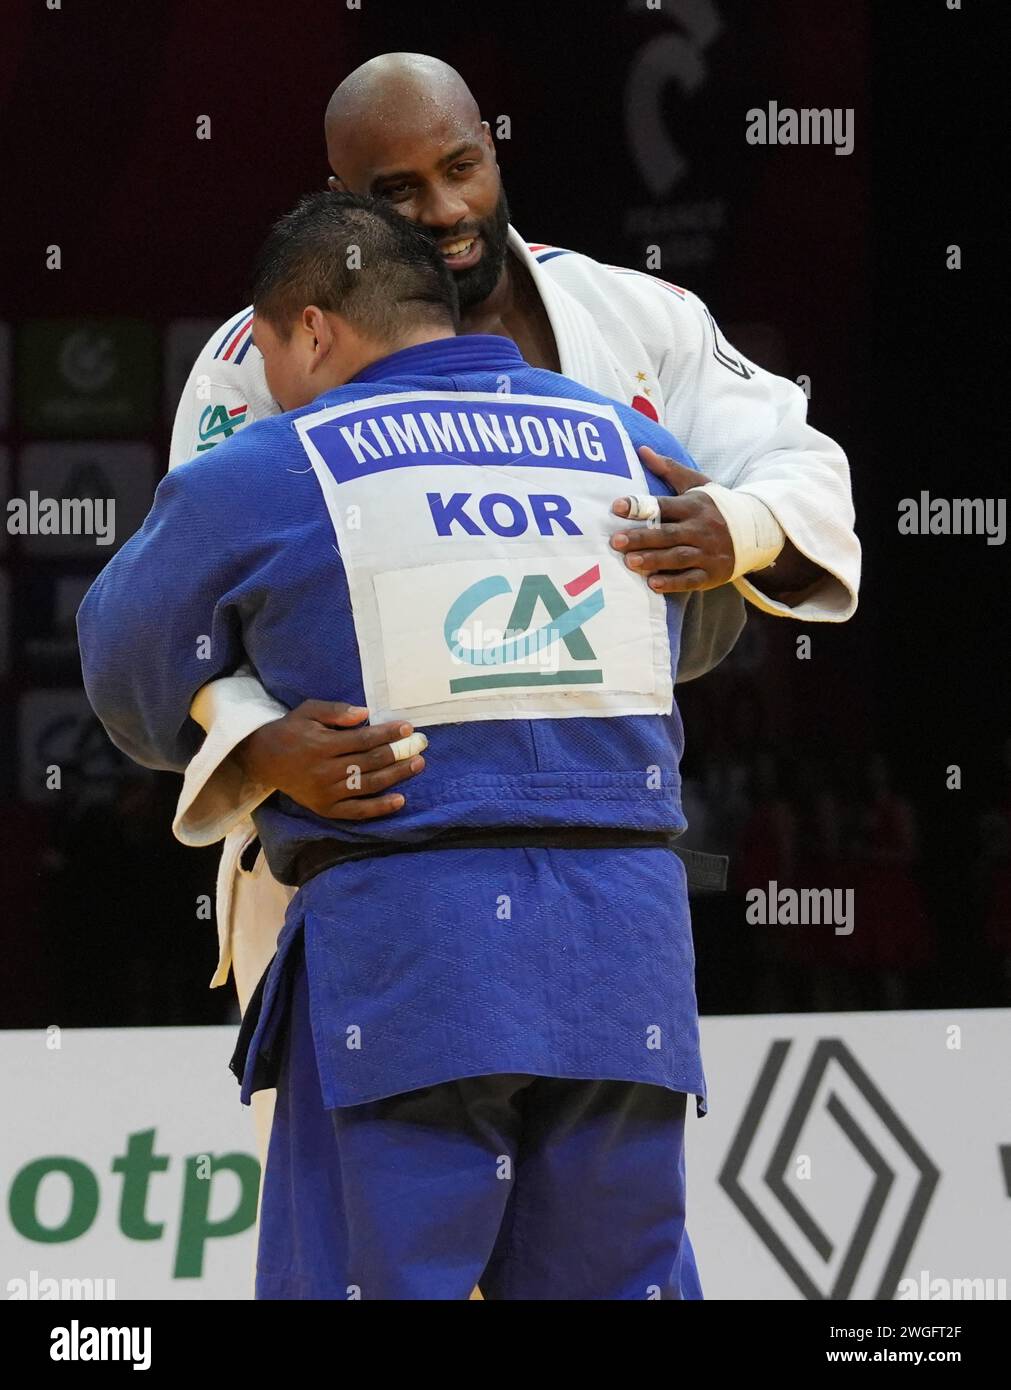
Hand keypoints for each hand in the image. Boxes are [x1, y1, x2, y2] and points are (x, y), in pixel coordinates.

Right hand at [234, 700, 424, 819]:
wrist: (264, 759)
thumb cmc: (292, 730)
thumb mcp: (308, 711)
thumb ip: (336, 711)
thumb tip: (365, 713)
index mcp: (322, 744)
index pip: (363, 740)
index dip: (387, 733)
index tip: (408, 727)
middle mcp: (325, 770)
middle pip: (370, 762)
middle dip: (399, 752)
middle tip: (421, 745)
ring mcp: (326, 793)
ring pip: (368, 785)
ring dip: (396, 776)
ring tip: (417, 764)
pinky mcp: (326, 809)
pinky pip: (357, 811)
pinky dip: (379, 808)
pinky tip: (400, 800)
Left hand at [610, 446, 734, 592]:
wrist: (756, 531)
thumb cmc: (716, 506)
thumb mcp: (697, 484)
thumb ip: (669, 469)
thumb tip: (642, 450)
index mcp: (694, 505)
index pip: (664, 505)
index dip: (640, 506)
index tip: (617, 507)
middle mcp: (701, 528)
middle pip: (668, 534)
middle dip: (641, 538)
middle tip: (615, 541)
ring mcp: (707, 552)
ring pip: (678, 557)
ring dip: (653, 560)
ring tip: (629, 562)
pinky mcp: (711, 573)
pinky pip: (691, 579)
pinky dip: (673, 582)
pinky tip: (653, 583)